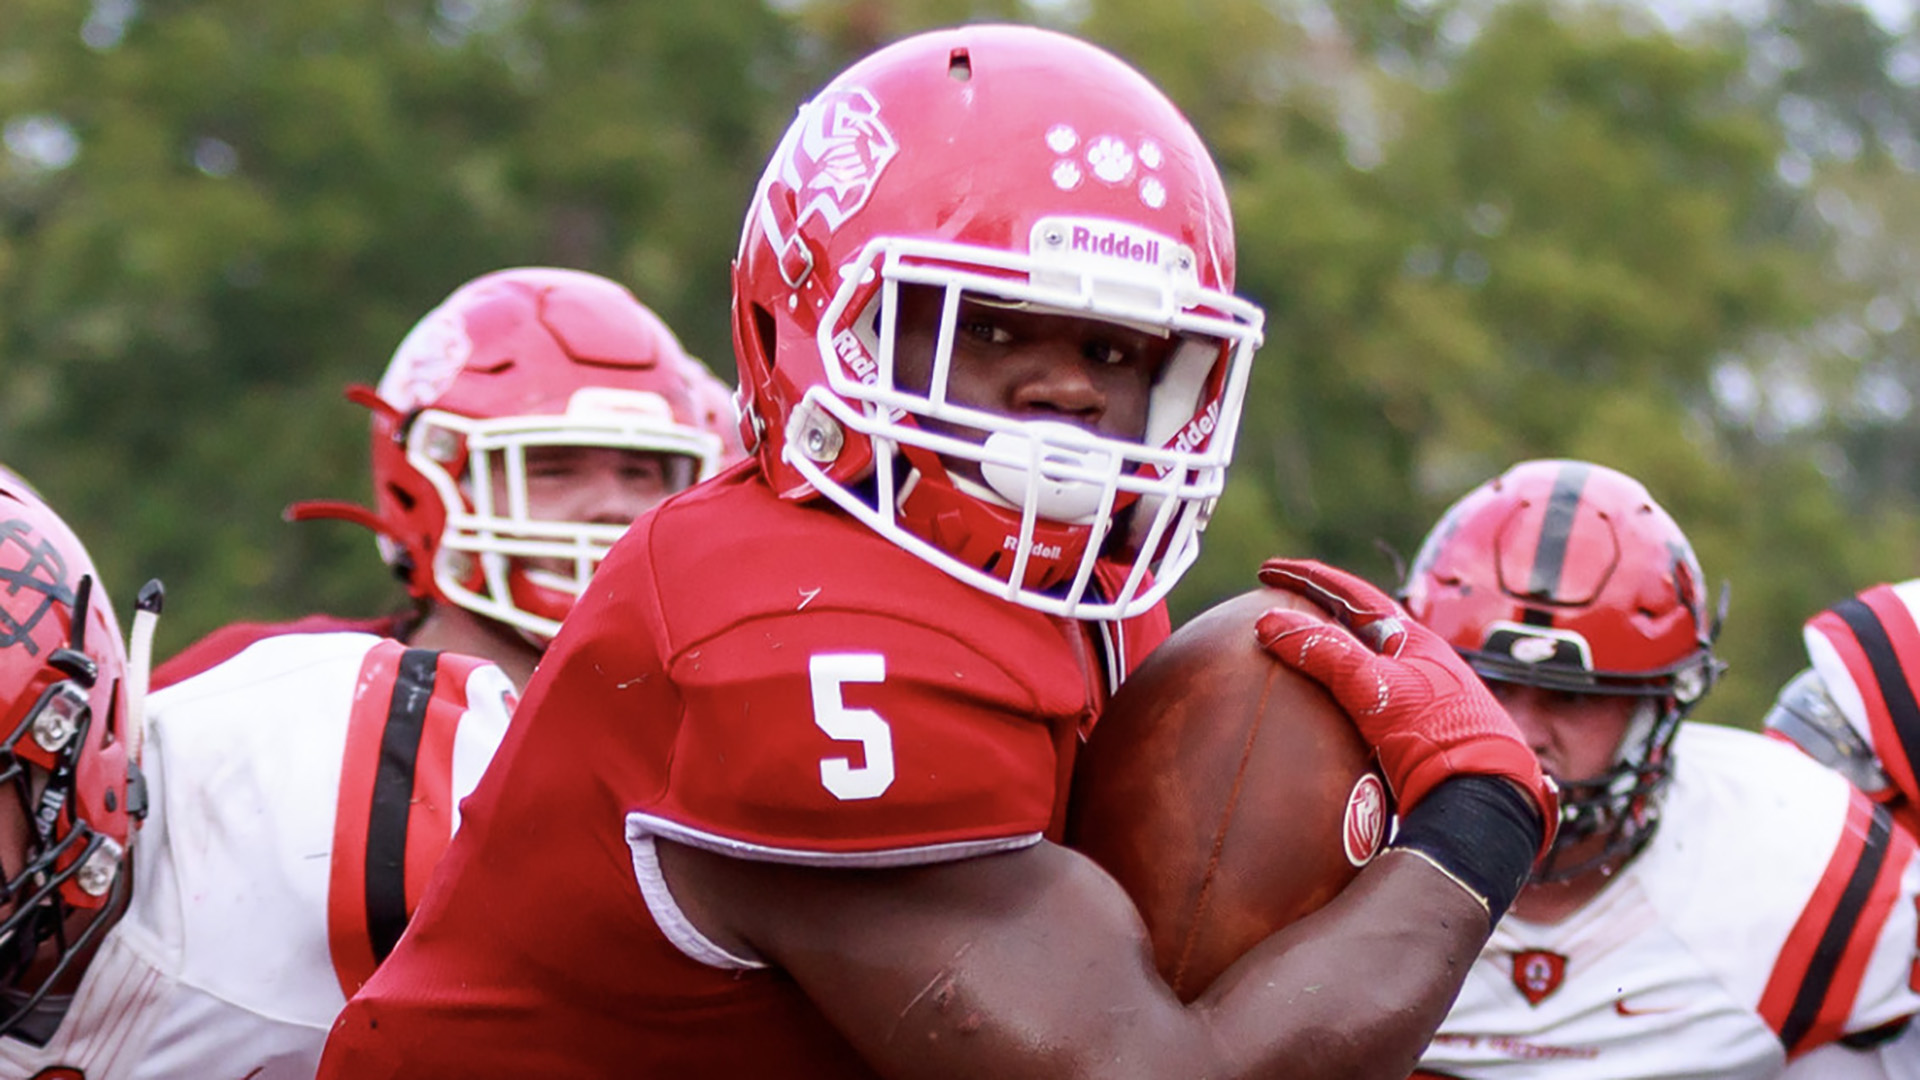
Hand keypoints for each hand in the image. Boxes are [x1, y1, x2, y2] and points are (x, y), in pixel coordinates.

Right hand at [1253, 558, 1556, 846]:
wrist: (1480, 798)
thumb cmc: (1438, 734)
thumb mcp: (1375, 687)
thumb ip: (1323, 652)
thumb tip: (1269, 622)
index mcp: (1412, 640)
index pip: (1352, 594)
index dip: (1308, 578)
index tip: (1269, 569)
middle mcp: (1414, 665)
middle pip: (1355, 626)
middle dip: (1316, 613)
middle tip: (1277, 606)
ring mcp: (1412, 701)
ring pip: (1357, 667)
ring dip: (1322, 657)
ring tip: (1288, 657)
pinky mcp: (1407, 737)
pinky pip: (1357, 706)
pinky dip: (1328, 700)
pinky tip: (1311, 715)